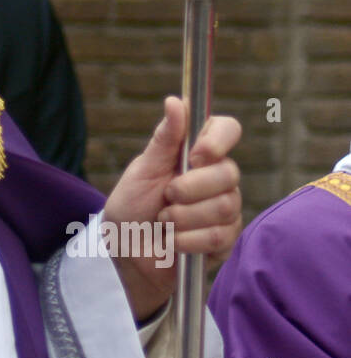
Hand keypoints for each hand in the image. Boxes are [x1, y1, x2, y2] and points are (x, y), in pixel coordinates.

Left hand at [102, 96, 241, 320]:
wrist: (128, 256)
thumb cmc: (131, 210)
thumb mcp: (142, 172)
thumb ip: (163, 140)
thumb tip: (175, 100)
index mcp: (196, 154)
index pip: (227, 130)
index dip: (217, 139)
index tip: (195, 155)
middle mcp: (217, 178)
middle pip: (229, 172)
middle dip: (190, 188)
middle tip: (166, 197)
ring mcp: (225, 209)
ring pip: (225, 206)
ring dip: (184, 217)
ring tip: (163, 221)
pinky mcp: (226, 240)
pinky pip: (220, 236)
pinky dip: (188, 240)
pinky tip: (173, 242)